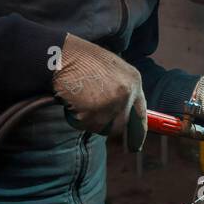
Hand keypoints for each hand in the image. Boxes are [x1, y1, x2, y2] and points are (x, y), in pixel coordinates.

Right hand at [51, 34, 146, 150]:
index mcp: (134, 81)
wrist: (63, 56)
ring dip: (89, 120)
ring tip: (81, 98)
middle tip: (91, 113)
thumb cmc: (82, 59)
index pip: (141, 115)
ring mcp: (111, 106)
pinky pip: (84, 125)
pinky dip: (76, 118)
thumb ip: (122, 89)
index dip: (138, 133)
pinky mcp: (93, 115)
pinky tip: (73, 99)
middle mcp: (126, 96)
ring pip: (101, 128)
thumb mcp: (111, 68)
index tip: (135, 147)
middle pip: (119, 126)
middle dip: (106, 124)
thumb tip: (123, 113)